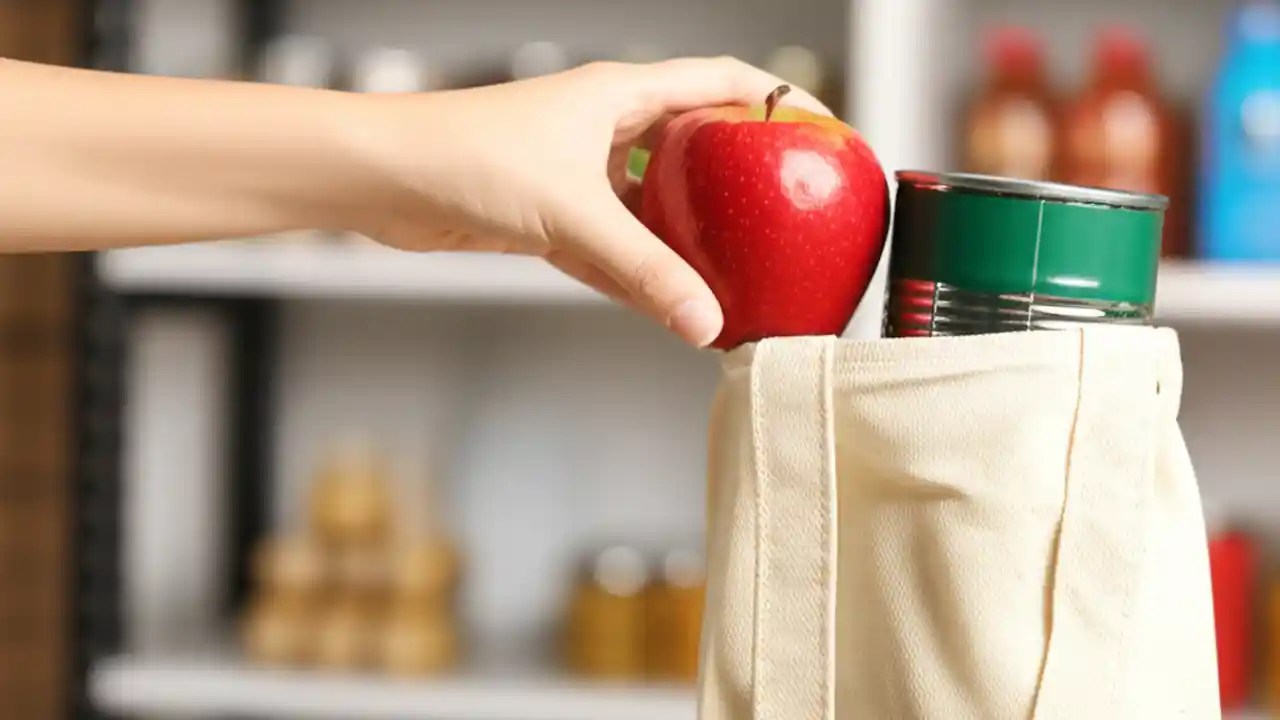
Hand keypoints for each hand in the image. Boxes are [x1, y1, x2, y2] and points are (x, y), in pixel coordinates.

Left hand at [350, 58, 829, 346]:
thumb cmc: (462, 156)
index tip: (820, 133)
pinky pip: (613, 245)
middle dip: (736, 179)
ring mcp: (575, 171)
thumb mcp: (572, 214)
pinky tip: (669, 305)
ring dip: (687, 236)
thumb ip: (643, 269)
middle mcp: (602, 126)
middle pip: (692, 146)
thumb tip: (705, 322)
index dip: (775, 101)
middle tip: (781, 216)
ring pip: (653, 203)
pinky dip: (639, 272)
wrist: (381, 178)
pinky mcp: (548, 215)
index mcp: (619, 94)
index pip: (720, 82)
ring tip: (735, 272)